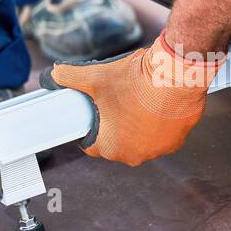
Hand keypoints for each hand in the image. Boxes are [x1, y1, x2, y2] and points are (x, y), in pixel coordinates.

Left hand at [42, 33, 219, 165]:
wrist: (175, 77)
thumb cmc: (136, 82)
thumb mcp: (95, 77)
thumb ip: (70, 78)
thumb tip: (53, 75)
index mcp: (111, 147)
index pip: (93, 145)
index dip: (91, 129)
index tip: (95, 116)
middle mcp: (135, 155)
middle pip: (118, 143)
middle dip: (116, 127)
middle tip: (116, 104)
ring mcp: (159, 150)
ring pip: (141, 140)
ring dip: (138, 127)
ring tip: (138, 102)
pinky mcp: (177, 140)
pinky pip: (162, 135)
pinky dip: (158, 124)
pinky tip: (157, 106)